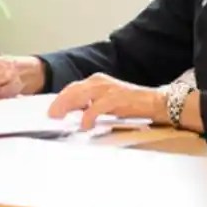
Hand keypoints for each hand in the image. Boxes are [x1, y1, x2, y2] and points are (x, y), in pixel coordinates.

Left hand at [46, 73, 165, 128]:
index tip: (51, 110)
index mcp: (96, 81)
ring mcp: (107, 89)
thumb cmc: (131, 104)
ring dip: (67, 107)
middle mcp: (99, 81)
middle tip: (51, 116)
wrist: (155, 102)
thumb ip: (90, 104)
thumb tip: (73, 113)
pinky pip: (96, 107)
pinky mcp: (115, 98)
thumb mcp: (106, 102)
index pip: (72, 88)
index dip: (60, 99)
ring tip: (60, 118)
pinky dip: (88, 117)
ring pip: (80, 96)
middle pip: (72, 90)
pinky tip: (84, 125)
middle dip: (59, 103)